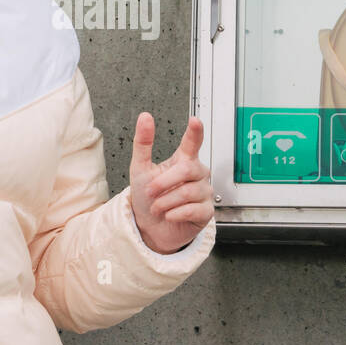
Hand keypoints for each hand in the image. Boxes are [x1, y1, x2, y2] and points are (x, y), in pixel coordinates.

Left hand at [129, 113, 213, 253]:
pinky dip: (174, 214)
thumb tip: (145, 118)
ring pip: (187, 192)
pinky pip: (192, 210)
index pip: (193, 143)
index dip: (195, 132)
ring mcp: (203, 192)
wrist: (149, 227)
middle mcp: (197, 174)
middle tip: (151, 191)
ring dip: (165, 201)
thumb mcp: (140, 169)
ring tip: (158, 206)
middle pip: (187, 169)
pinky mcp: (206, 212)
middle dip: (164, 182)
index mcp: (183, 160)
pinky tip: (169, 215)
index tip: (194, 121)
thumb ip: (143, 143)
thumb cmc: (148, 197)